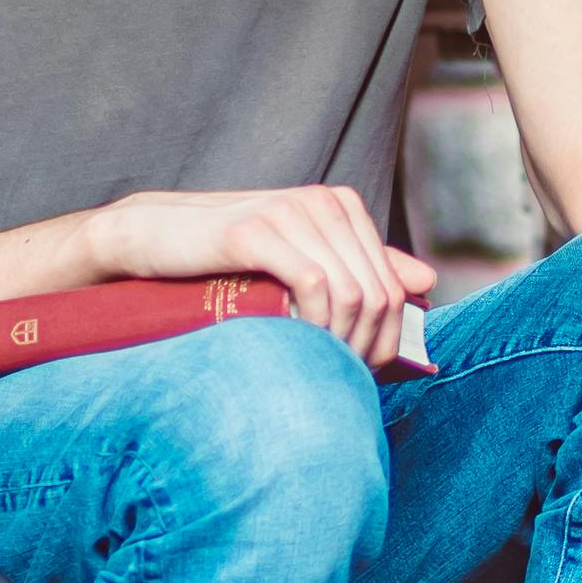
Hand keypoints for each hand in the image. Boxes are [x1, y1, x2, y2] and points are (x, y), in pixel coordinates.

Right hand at [80, 186, 437, 366]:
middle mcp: (323, 202)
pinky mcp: (257, 231)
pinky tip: (300, 345)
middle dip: (367, 347)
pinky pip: (314, 283)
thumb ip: (360, 264)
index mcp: (342, 206)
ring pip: (351, 292)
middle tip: (344, 380)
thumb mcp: (298, 259)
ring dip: (341, 343)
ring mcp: (291, 213)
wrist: (155, 239)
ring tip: (321, 368)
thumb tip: (427, 278)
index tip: (363, 372)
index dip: (386, 336)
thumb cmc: (226, 257)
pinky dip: (316, 324)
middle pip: (376, 292)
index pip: (389, 283)